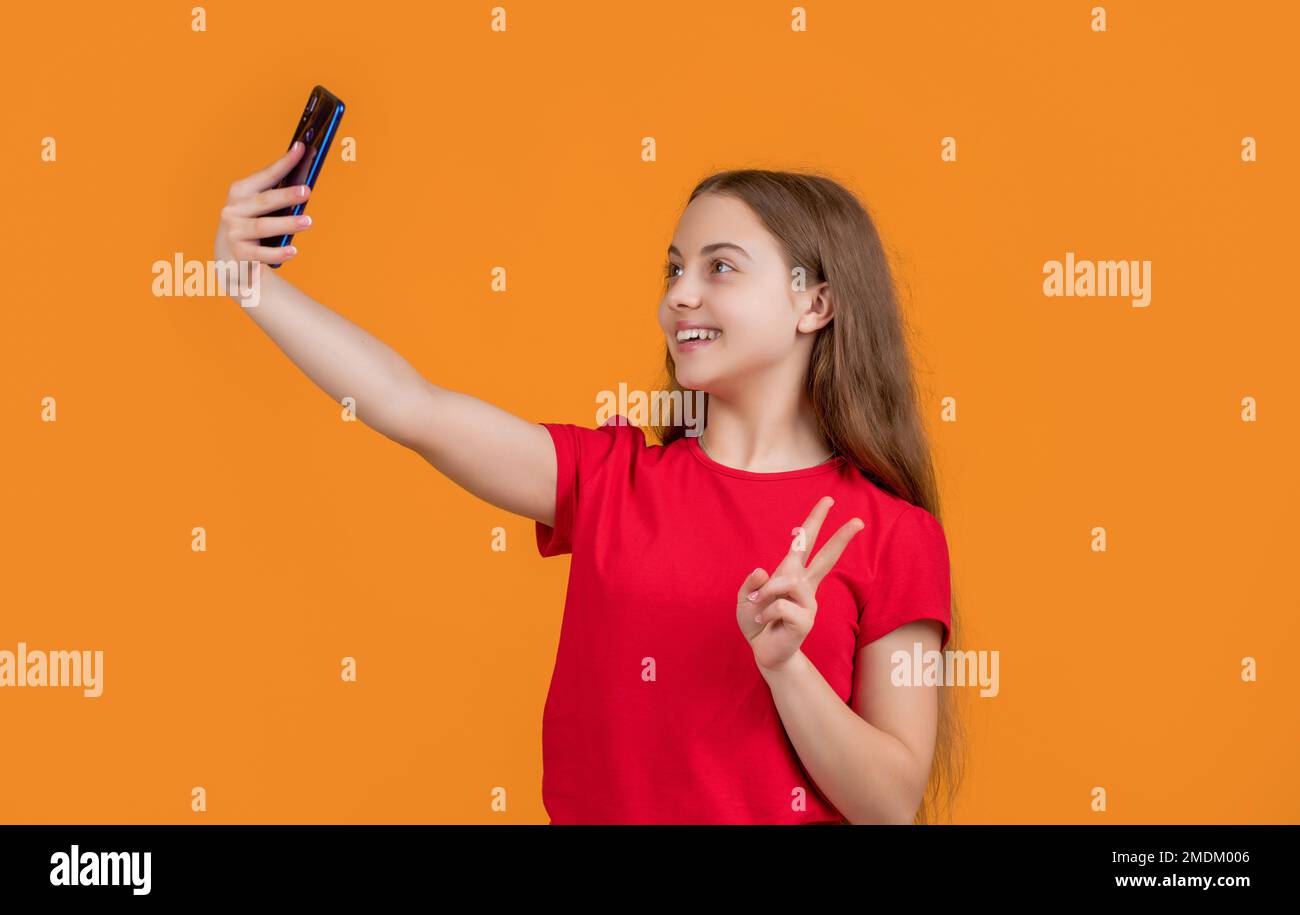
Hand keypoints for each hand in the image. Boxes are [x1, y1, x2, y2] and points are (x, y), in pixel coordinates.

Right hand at [214, 141, 313, 268]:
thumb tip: (308, 164)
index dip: (284, 162)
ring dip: (286, 223)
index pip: (266, 175)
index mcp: (241, 191)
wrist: (230, 255)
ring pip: (263, 227)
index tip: (302, 148)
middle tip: (307, 191)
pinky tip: (293, 251)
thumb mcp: (261, 205)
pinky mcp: (239, 254)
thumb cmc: (253, 222)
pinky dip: (277, 253)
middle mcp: (234, 209)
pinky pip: (261, 254)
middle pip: (264, 201)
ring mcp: (234, 231)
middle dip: (286, 195)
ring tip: (308, 222)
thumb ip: (281, 190)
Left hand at [737, 496, 863, 672]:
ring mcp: (809, 603)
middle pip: (827, 557)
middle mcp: (805, 585)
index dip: (815, 520)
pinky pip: (781, 605)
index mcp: (792, 573)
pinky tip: (765, 621)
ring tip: (757, 607)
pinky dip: (765, 610)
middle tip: (859, 520)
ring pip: (788, 582)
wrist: (763, 651)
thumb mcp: (745, 598)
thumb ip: (751, 583)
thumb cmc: (757, 621)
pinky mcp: (806, 620)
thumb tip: (761, 570)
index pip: (806, 542)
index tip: (828, 499)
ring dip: (766, 593)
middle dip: (841, 537)